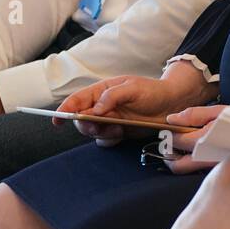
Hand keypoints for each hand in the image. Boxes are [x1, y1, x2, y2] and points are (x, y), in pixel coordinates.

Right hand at [57, 74, 207, 146]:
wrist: (172, 104)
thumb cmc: (153, 91)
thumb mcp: (134, 88)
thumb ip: (113, 96)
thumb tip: (96, 108)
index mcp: (101, 91)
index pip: (77, 100)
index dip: (65, 109)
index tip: (58, 119)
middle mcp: (102, 106)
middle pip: (80, 119)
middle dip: (86, 125)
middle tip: (98, 126)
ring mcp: (109, 120)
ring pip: (92, 132)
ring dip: (100, 133)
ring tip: (118, 128)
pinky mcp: (118, 131)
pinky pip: (105, 140)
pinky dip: (110, 139)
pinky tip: (122, 132)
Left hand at [164, 104, 226, 173]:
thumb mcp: (219, 111)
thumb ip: (194, 115)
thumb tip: (172, 119)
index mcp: (204, 142)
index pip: (177, 141)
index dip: (168, 134)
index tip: (167, 128)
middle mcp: (206, 158)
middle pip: (176, 165)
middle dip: (167, 156)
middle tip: (167, 144)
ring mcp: (212, 165)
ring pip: (186, 169)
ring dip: (177, 159)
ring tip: (179, 145)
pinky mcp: (217, 167)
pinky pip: (197, 167)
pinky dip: (190, 160)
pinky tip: (194, 148)